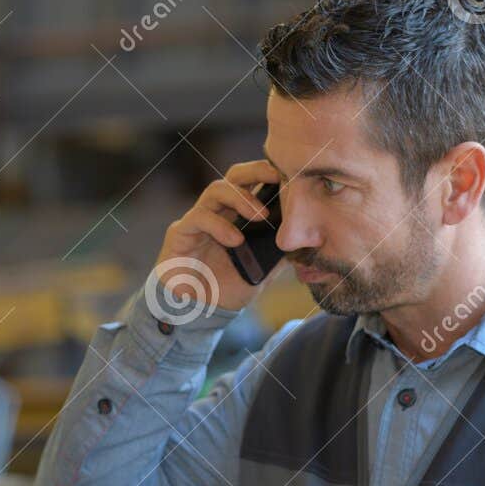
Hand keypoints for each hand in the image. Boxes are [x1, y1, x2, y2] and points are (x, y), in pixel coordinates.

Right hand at [151, 159, 285, 315]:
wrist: (199, 314)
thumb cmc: (226, 289)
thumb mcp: (261, 270)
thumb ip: (279, 252)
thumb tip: (305, 238)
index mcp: (234, 216)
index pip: (250, 183)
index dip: (268, 174)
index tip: (292, 174)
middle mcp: (215, 212)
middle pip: (233, 177)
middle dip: (256, 171)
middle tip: (279, 177)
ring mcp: (196, 221)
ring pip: (215, 191)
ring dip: (241, 198)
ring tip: (261, 216)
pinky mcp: (179, 234)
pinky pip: (198, 218)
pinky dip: (219, 226)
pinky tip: (235, 240)